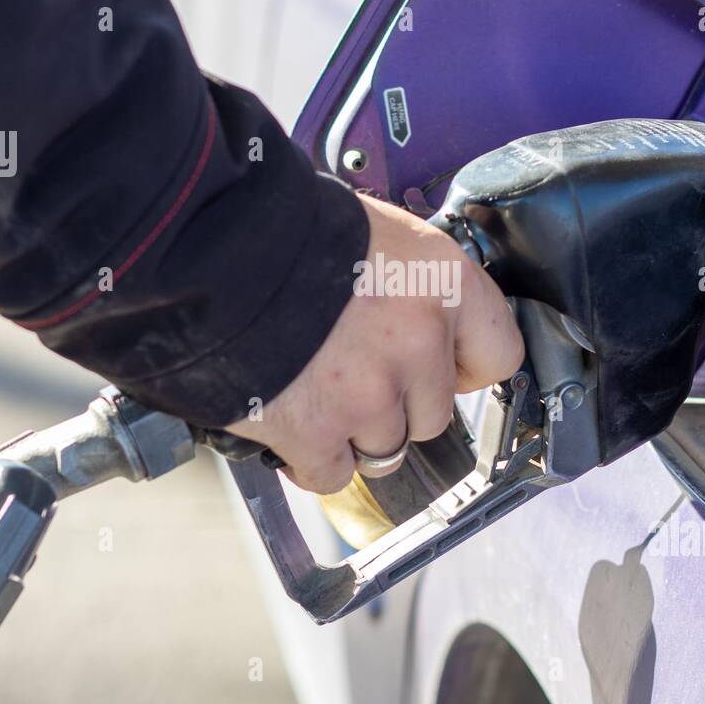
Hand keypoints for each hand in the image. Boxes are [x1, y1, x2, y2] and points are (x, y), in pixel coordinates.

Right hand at [226, 194, 523, 493]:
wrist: (205, 245)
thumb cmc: (282, 229)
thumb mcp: (373, 234)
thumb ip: (407, 286)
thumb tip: (411, 325)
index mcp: (442, 280)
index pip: (499, 354)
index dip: (464, 369)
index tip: (440, 371)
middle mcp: (418, 341)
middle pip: (432, 414)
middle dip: (394, 404)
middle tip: (349, 373)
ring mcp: (369, 392)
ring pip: (382, 448)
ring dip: (350, 431)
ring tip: (311, 389)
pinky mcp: (316, 431)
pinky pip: (330, 474)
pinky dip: (307, 458)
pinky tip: (287, 421)